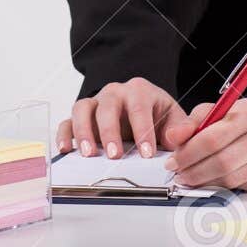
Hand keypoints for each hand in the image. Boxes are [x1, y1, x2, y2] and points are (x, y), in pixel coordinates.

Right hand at [56, 77, 186, 159]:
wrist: (145, 113)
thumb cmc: (158, 116)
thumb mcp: (175, 119)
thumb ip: (182, 129)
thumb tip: (176, 138)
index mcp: (140, 91)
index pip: (140, 107)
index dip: (142, 130)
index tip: (146, 154)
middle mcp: (115, 93)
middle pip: (108, 106)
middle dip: (110, 131)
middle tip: (115, 155)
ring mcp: (96, 103)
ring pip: (83, 109)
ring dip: (84, 131)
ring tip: (88, 154)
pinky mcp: (82, 117)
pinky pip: (67, 121)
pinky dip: (64, 134)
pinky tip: (66, 149)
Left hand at [161, 97, 246, 191]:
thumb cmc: (245, 127)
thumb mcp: (219, 114)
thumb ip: (194, 123)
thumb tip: (173, 136)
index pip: (212, 136)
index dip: (188, 150)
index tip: (173, 158)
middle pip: (220, 159)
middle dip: (192, 167)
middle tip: (178, 171)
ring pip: (228, 175)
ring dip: (202, 179)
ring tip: (188, 177)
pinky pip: (238, 184)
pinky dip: (217, 184)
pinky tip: (207, 180)